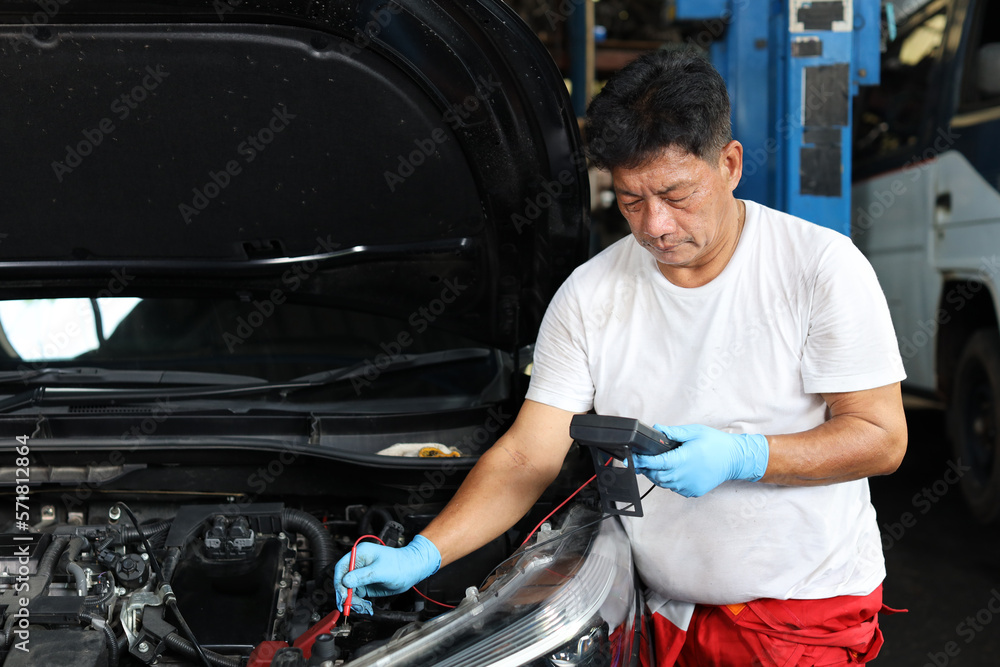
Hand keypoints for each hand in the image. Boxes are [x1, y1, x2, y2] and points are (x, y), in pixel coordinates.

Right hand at [333, 534, 440, 613]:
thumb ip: (363, 576)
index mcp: (360, 554)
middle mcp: (358, 564)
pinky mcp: (365, 584)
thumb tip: (345, 582)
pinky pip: (356, 595)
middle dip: (344, 595)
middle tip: (347, 607)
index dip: (339, 582)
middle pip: (343, 580)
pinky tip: (365, 607)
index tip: (342, 595)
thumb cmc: (400, 565)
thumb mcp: (381, 571)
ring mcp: (361, 574)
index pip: (342, 567)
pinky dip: (358, 602)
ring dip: (352, 601)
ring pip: (349, 590)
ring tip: (362, 608)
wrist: (412, 570)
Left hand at [632, 424, 768, 496]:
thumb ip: (673, 432)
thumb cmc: (716, 444)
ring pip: (664, 484)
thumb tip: (657, 428)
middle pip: (656, 476)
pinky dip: (671, 482)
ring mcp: (688, 486)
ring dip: (659, 475)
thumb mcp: (694, 432)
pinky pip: (675, 489)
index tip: (633, 458)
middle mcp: (683, 475)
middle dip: (648, 468)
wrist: (736, 459)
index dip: (642, 461)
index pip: (655, 463)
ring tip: (662, 464)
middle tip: (646, 460)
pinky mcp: (693, 491)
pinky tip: (676, 471)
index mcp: (682, 459)